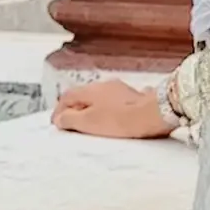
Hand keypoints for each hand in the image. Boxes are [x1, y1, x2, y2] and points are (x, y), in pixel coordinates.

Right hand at [51, 79, 173, 139]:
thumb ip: (70, 119)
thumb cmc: (122, 119)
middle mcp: (104, 85)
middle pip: (83, 96)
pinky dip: (108, 110)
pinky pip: (115, 103)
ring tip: (91, 124)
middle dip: (75, 109)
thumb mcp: (88, 123)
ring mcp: (120, 89)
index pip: (66, 96)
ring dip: (92, 109)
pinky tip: (113, 118)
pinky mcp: (134, 97)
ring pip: (99, 98)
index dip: (59, 110)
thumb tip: (60, 118)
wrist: (153, 114)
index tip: (57, 123)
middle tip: (71, 124)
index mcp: (90, 90)